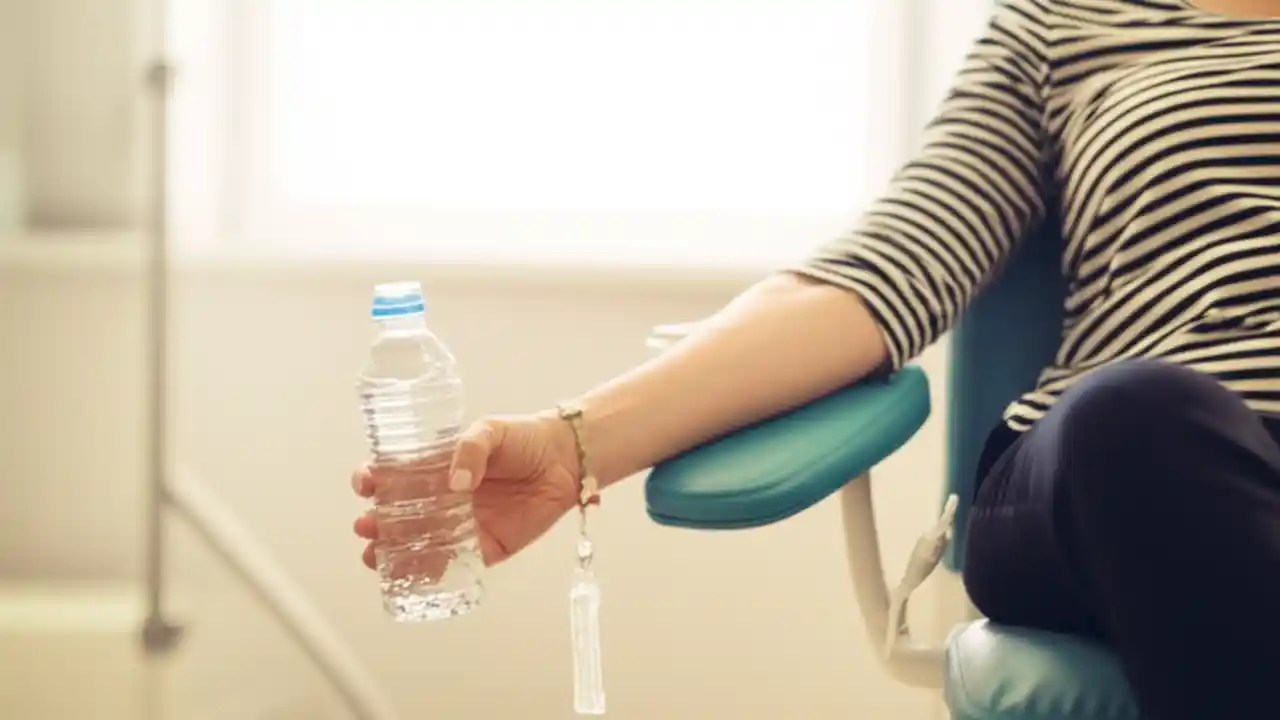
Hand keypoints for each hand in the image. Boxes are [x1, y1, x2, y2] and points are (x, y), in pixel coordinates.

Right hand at [352, 412, 581, 568]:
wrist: (565, 459)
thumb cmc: (524, 438)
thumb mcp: (490, 431)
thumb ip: (471, 450)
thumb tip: (456, 483)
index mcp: (436, 467)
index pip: (393, 476)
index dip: (372, 480)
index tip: (366, 484)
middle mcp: (443, 499)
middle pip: (398, 515)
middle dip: (375, 523)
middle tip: (367, 526)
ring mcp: (461, 525)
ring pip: (418, 544)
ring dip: (393, 552)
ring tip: (374, 555)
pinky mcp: (486, 547)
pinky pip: (455, 564)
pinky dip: (432, 572)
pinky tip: (414, 575)